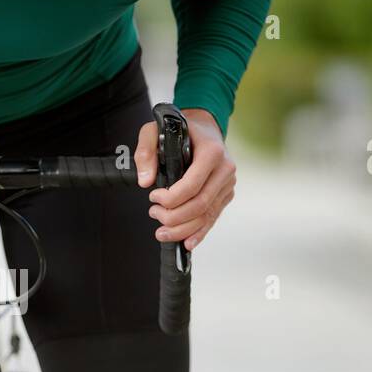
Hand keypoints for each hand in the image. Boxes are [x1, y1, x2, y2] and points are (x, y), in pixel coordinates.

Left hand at [134, 108, 235, 249]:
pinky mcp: (226, 194)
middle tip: (154, 215)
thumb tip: (145, 181)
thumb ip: (146, 152)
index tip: (153, 197)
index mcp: (212, 152)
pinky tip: (186, 243)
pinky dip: (199, 232)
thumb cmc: (181, 130)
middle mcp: (224, 169)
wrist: (203, 128)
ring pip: (206, 215)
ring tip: (162, 233)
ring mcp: (227, 184)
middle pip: (200, 204)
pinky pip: (213, 217)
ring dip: (183, 229)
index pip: (192, 185)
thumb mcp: (156, 130)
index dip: (171, 198)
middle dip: (174, 216)